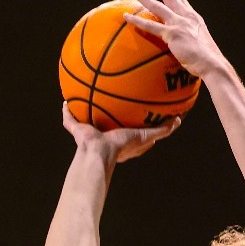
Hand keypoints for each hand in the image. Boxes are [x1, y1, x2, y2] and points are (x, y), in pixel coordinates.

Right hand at [61, 104, 178, 162]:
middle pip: (106, 122)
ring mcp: (88, 135)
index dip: (130, 121)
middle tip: (109, 97)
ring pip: (85, 120)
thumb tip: (178, 120)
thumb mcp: (146, 136)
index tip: (135, 110)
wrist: (99, 152)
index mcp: (120, 141)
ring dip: (84, 110)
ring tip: (84, 93)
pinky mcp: (77, 132)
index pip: (127, 130)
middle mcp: (104, 137)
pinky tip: (66, 101)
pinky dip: (67, 112)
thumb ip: (162, 130)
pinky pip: (69, 120)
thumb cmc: (122, 146)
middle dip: (107, 112)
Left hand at [125, 0, 228, 78]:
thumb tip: (191, 50)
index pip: (183, 2)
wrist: (211, 63)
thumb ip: (194, 43)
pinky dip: (137, 21)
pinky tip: (126, 17)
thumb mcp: (204, 47)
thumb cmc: (209, 61)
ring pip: (157, 6)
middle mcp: (186, 17)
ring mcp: (178, 24)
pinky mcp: (171, 33)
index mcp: (195, 19)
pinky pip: (150, 25)